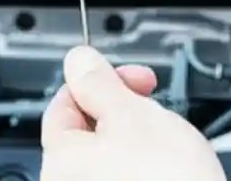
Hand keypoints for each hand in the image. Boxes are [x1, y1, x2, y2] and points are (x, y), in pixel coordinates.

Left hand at [40, 46, 226, 180]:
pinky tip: (170, 170)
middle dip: (124, 112)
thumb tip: (77, 60)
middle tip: (154, 108)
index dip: (100, 81)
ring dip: (139, 142)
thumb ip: (99, 82)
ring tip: (169, 146)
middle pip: (89, 131)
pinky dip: (146, 170)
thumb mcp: (134, 115)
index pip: (64, 102)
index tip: (131, 78)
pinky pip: (127, 178)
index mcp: (60, 160)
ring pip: (112, 156)